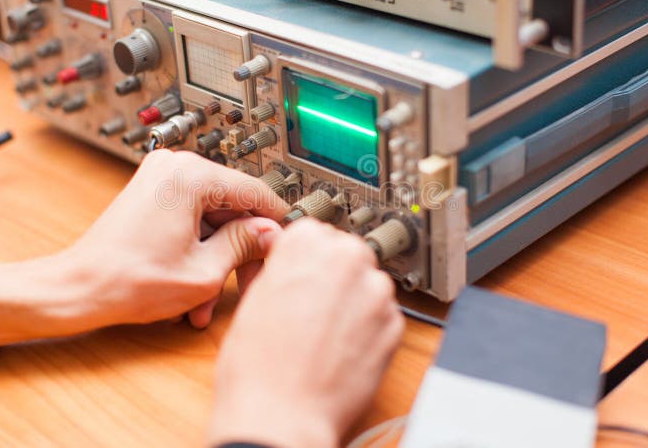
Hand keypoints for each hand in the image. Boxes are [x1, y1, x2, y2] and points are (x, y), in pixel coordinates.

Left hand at [0, 150, 289, 345]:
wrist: (78, 288)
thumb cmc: (127, 280)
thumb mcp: (204, 271)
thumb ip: (246, 245)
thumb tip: (273, 233)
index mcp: (191, 176)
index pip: (255, 192)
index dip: (277, 222)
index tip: (288, 241)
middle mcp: (176, 167)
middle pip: (233, 207)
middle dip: (241, 250)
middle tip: (249, 281)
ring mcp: (162, 178)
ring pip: (213, 218)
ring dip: (218, 258)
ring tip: (210, 300)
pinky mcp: (153, 193)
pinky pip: (192, 219)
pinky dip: (199, 250)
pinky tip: (196, 286)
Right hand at [209, 219, 403, 447]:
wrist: (282, 415)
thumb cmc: (257, 365)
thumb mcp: (253, 297)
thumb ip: (278, 267)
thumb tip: (285, 259)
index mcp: (307, 242)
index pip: (315, 231)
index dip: (305, 258)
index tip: (303, 274)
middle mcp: (346, 257)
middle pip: (346, 253)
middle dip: (333, 276)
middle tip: (311, 307)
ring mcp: (375, 291)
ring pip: (367, 284)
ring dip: (353, 301)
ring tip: (324, 333)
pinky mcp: (395, 325)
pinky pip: (382, 315)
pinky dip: (368, 328)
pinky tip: (341, 348)